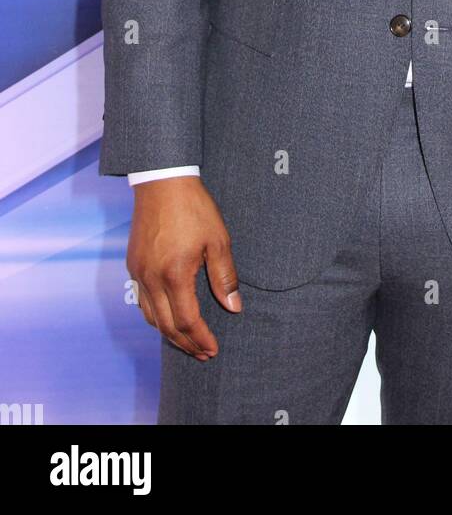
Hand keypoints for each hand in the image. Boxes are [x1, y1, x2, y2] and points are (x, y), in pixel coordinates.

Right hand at [127, 177, 239, 360]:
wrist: (162, 182)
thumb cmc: (194, 209)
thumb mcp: (218, 240)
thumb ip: (225, 277)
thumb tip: (234, 308)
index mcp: (175, 275)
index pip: (187, 321)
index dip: (201, 339)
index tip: (213, 349)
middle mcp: (151, 279)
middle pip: (166, 326)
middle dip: (186, 344)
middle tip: (203, 353)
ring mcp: (138, 273)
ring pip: (151, 317)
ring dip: (169, 334)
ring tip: (187, 342)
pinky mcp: (132, 265)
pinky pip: (141, 301)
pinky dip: (155, 316)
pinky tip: (167, 317)